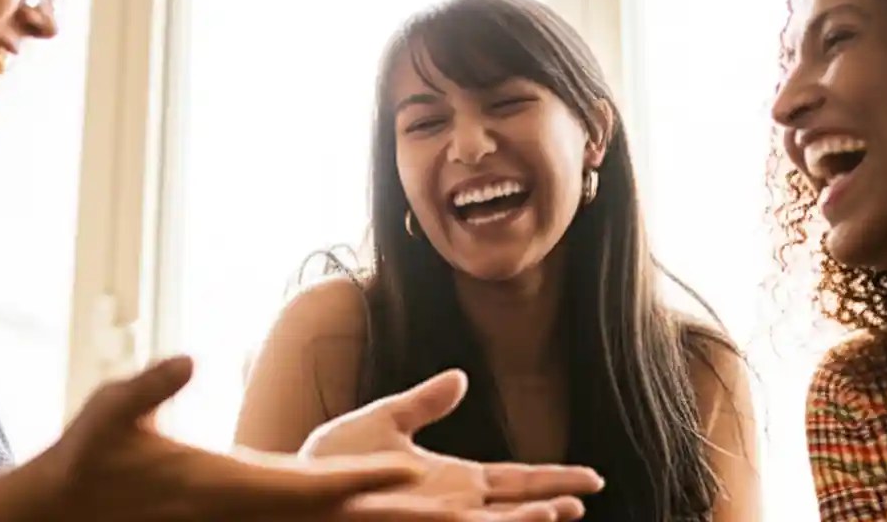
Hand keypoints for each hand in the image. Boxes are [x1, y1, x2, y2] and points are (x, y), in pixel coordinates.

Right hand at [35, 356, 423, 520]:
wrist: (64, 513)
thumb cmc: (87, 460)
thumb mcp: (109, 413)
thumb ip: (147, 388)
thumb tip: (186, 359)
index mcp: (228, 486)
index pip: (309, 486)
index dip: (363, 477)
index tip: (414, 471)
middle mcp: (248, 510)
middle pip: (336, 514)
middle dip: (395, 512)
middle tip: (459, 509)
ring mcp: (247, 520)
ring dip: (382, 520)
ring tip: (445, 516)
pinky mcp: (242, 518)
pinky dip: (347, 516)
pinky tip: (376, 512)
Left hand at [301, 370, 603, 520]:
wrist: (296, 488)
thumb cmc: (332, 463)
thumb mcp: (384, 421)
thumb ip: (424, 403)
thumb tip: (461, 377)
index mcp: (453, 481)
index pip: (516, 479)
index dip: (552, 478)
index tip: (590, 478)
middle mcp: (455, 506)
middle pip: (518, 505)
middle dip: (554, 501)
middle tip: (587, 496)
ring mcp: (440, 521)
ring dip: (532, 521)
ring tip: (564, 510)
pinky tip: (522, 519)